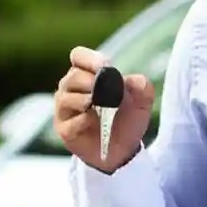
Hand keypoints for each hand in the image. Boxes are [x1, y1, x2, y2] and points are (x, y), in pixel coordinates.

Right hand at [53, 46, 155, 171]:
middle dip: (91, 82)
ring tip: (100, 106)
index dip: (90, 59)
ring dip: (85, 99)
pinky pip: (69, 121)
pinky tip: (94, 122)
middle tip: (107, 92)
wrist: (123, 151)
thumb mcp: (142, 102)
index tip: (105, 67)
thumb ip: (141, 87)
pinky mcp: (64, 129)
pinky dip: (82, 120)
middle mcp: (71, 89)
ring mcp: (65, 110)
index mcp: (87, 75)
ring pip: (66, 97)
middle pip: (72, 76)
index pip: (79, 56)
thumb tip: (133, 81)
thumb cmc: (128, 120)